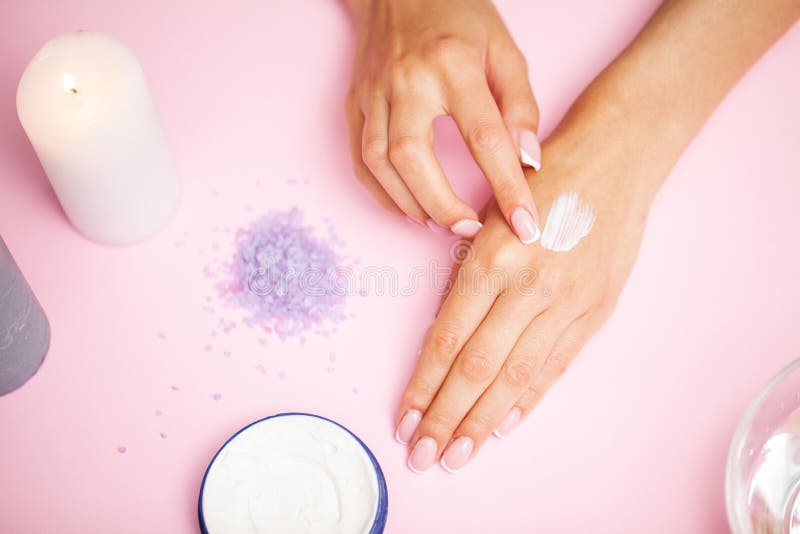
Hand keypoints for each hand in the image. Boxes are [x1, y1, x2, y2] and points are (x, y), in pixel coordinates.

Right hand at [345, 0, 541, 241]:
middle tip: (470, 230)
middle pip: (414, 158)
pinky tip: (409, 207)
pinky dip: (383, 193)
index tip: (526, 225)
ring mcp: (373, 93)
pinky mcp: (355, 104)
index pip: (484, 138)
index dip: (507, 188)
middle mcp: (406, 80)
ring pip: (379, 163)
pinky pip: (360, 159)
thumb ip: (519, 105)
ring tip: (441, 223)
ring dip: (410, 204)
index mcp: (451, 64)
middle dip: (444, 206)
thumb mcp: (504, 50)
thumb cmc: (458, 18)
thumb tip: (527, 161)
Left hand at [394, 130, 653, 471]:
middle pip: (476, 369)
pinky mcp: (596, 311)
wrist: (614, 160)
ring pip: (515, 377)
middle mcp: (527, 286)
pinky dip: (527, 400)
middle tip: (422, 457)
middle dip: (445, 420)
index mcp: (491, 259)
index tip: (405, 421)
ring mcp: (566, 302)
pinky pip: (556, 366)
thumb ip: (469, 281)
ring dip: (482, 422)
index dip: (423, 389)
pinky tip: (504, 426)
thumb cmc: (541, 183)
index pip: (446, 342)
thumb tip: (444, 343)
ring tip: (457, 455)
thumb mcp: (489, 220)